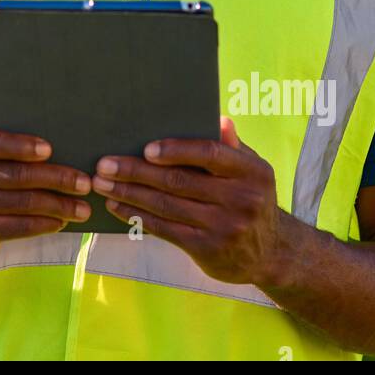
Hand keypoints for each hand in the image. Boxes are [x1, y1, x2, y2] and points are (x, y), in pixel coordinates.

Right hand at [0, 104, 92, 264]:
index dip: (20, 145)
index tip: (49, 149)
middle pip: (13, 175)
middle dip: (55, 178)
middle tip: (83, 182)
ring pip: (21, 204)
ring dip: (57, 205)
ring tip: (82, 207)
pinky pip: (16, 228)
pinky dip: (43, 224)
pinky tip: (61, 221)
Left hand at [90, 116, 288, 286]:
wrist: (272, 253)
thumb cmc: (251, 198)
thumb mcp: (252, 171)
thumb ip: (231, 147)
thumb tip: (219, 120)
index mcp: (252, 171)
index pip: (210, 154)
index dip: (177, 150)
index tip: (146, 148)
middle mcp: (242, 199)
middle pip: (179, 181)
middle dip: (136, 171)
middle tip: (104, 164)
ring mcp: (225, 227)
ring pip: (166, 205)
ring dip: (129, 193)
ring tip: (102, 183)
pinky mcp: (209, 250)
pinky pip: (165, 229)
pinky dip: (137, 216)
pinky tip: (117, 205)